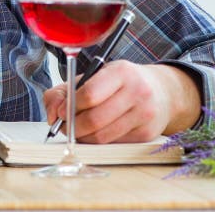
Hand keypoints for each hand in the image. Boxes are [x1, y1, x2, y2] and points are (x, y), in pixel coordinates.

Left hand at [43, 60, 201, 142]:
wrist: (162, 91)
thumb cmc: (121, 82)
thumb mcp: (95, 75)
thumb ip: (65, 90)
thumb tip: (52, 113)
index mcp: (121, 72)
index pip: (90, 94)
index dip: (70, 106)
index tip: (60, 111)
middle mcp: (137, 92)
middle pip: (95, 119)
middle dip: (73, 126)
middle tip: (64, 125)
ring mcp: (144, 114)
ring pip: (103, 136)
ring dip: (83, 137)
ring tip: (77, 130)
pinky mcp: (147, 134)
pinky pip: (113, 143)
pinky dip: (98, 141)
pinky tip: (95, 132)